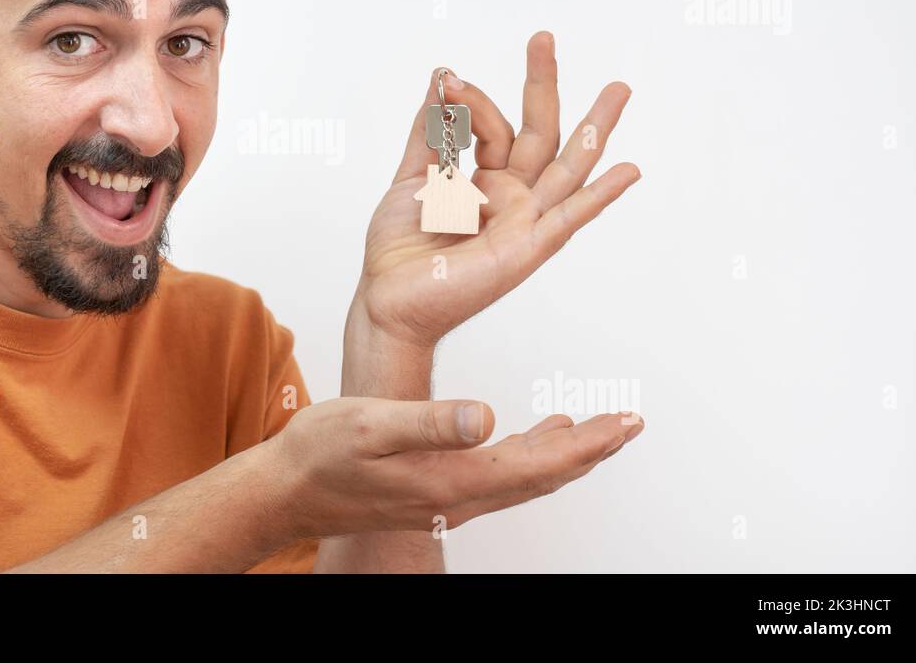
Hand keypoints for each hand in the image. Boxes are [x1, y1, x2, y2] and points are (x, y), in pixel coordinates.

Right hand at [268, 396, 644, 536]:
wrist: (285, 490)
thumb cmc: (320, 455)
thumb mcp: (369, 426)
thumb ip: (429, 423)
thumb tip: (485, 416)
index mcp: (449, 480)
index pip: (536, 465)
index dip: (585, 444)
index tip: (623, 422)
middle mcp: (457, 497)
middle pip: (542, 476)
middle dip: (590, 449)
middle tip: (629, 423)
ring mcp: (447, 498)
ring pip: (524, 477)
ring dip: (565, 452)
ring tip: (597, 427)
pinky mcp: (435, 489)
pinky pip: (499, 475)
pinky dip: (529, 454)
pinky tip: (533, 433)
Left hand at [352, 31, 638, 348]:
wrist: (388, 299)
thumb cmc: (400, 248)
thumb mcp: (411, 176)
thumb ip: (430, 131)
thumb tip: (440, 74)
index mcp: (486, 178)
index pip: (493, 125)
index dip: (472, 99)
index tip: (445, 79)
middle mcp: (512, 195)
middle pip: (540, 132)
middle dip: (542, 84)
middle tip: (542, 37)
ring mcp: (524, 220)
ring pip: (567, 167)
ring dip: (594, 128)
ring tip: (618, 89)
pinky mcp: (528, 249)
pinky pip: (569, 218)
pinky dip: (599, 196)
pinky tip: (628, 170)